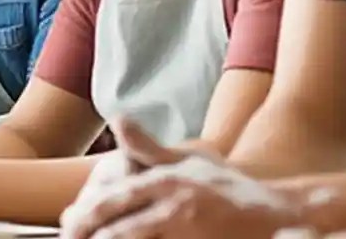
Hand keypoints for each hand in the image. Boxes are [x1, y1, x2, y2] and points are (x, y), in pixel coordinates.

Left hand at [60, 117, 305, 238]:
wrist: (278, 212)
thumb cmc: (226, 188)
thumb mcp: (187, 162)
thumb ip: (148, 148)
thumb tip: (117, 119)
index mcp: (165, 182)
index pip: (113, 200)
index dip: (85, 216)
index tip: (67, 226)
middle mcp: (173, 206)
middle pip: (118, 229)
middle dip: (91, 237)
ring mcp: (186, 231)